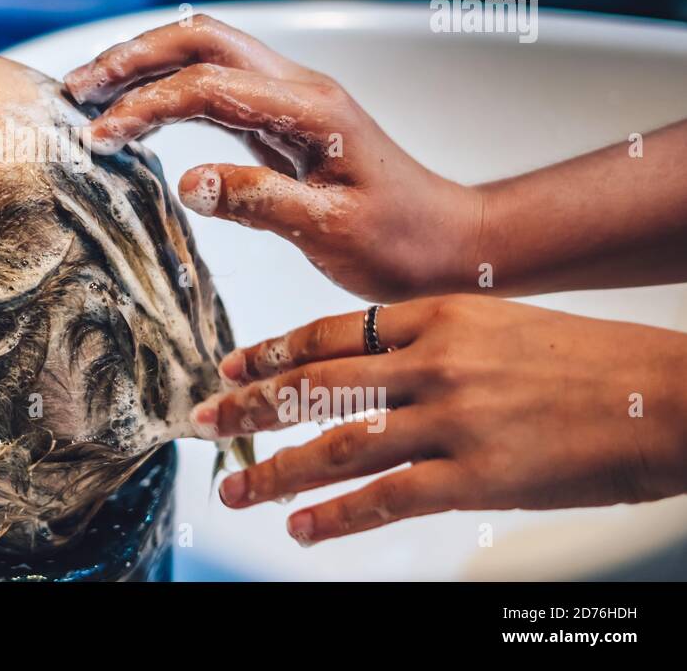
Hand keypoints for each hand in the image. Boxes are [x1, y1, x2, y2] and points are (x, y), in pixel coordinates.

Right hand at [65, 14, 482, 301]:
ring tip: (90, 92)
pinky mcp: (282, 118)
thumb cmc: (399, 242)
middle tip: (76, 87)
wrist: (447, 239)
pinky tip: (138, 113)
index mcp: (309, 111)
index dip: (144, 107)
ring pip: (205, 53)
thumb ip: (260, 202)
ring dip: (145, 65)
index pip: (206, 87)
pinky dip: (168, 90)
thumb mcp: (332, 232)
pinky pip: (215, 86)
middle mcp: (298, 89)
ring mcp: (290, 98)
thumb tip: (186, 181)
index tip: (98, 140)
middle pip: (200, 40)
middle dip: (133, 57)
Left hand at [189, 294, 686, 544]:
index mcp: (435, 316)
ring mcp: (450, 418)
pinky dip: (333, 516)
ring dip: (275, 468)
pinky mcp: (475, 475)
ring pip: (336, 442)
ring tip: (235, 486)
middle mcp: (431, 360)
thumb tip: (377, 361)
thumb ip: (432, 340)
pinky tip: (300, 527)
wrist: (666, 394)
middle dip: (250, 405)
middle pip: (316, 383)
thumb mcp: (497, 325)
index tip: (231, 366)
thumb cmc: (587, 362)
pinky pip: (383, 498)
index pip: (329, 332)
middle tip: (202, 421)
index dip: (272, 352)